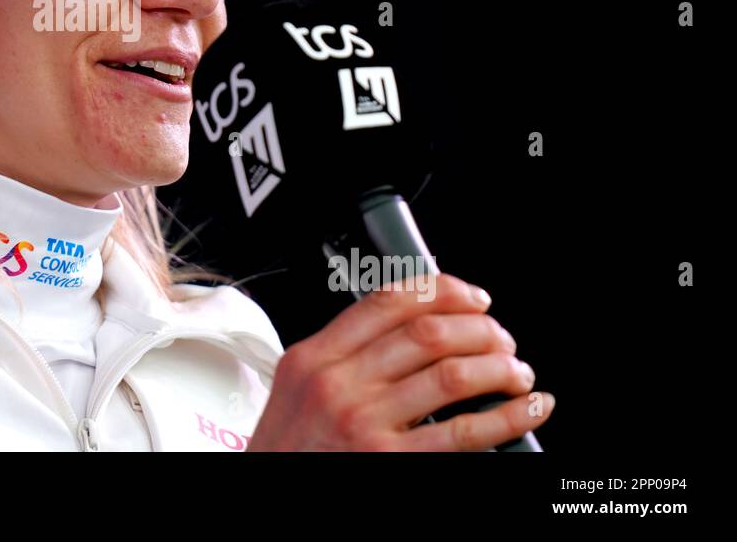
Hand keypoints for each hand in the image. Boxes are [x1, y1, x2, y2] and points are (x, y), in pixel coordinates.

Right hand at [247, 273, 554, 450]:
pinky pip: (464, 432)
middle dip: (480, 329)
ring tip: (516, 372)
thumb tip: (407, 330)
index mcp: (313, 357)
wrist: (268, 506)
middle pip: (427, 332)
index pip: (386, 301)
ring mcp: (363, 423)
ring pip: (452, 374)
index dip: (441, 290)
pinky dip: (508, 416)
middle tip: (501, 338)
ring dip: (499, 367)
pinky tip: (527, 409)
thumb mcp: (297, 390)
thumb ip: (340, 358)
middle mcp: (337, 384)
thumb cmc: (286, 454)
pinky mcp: (389, 462)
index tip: (471, 296)